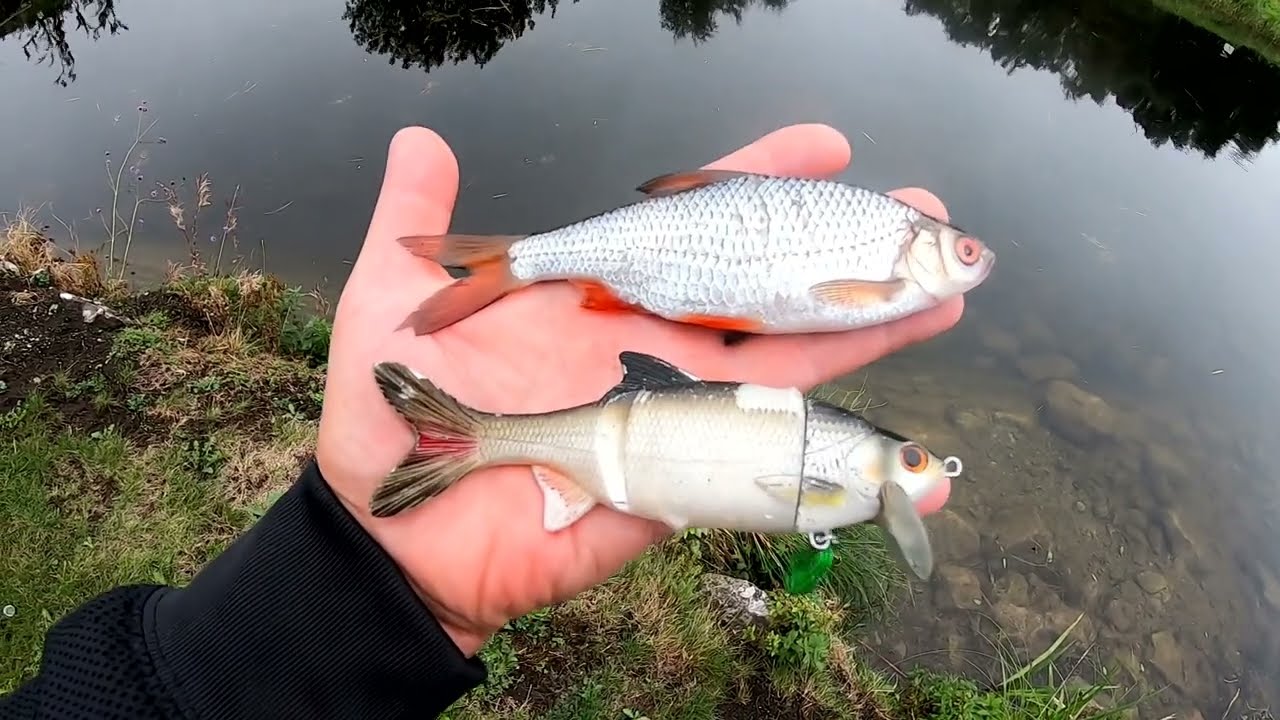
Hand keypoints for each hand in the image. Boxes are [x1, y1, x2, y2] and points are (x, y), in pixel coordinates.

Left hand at [315, 124, 963, 656]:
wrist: (399, 531)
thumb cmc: (387, 415)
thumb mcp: (391, 301)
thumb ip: (416, 224)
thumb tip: (419, 137)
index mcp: (601, 295)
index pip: (697, 224)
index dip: (760, 181)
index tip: (824, 144)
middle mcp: (652, 346)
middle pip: (770, 289)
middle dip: (850, 247)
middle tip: (931, 213)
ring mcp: (676, 412)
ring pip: (793, 365)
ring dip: (872, 330)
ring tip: (949, 292)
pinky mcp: (683, 477)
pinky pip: (772, 462)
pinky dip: (848, 452)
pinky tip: (925, 447)